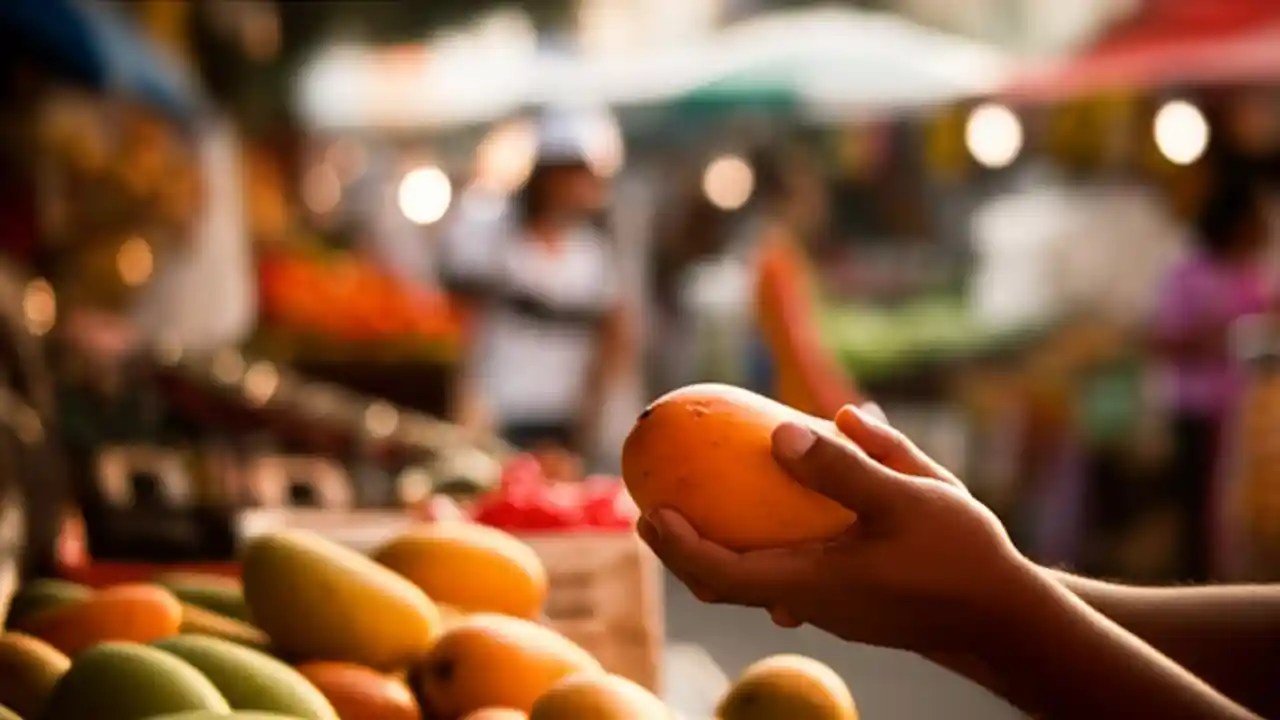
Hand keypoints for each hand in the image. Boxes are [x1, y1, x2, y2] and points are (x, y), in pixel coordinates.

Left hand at [638, 405, 1039, 653]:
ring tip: (697, 507)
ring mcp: (827, 608)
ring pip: (753, 583)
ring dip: (718, 551)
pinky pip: (784, 576)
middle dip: (684, 550)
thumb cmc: (960, 557)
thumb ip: (845, 466)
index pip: (721, 573)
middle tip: (654, 509)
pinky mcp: (847, 604)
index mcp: (813, 582)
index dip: (678, 546)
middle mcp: (810, 602)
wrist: (1005, 619)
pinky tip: (769, 512)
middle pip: (724, 584)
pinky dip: (759, 548)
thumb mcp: (908, 497)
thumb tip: (781, 433)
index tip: (649, 513)